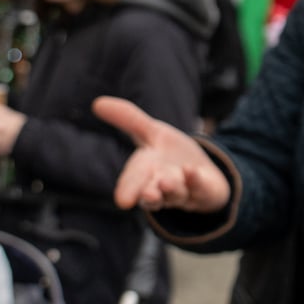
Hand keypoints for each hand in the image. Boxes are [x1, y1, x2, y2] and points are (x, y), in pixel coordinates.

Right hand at [93, 96, 230, 212]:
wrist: (204, 174)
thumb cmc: (172, 156)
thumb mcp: (153, 133)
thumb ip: (129, 120)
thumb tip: (97, 103)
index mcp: (146, 174)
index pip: (133, 182)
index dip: (127, 190)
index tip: (122, 201)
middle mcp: (162, 187)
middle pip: (152, 194)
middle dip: (148, 195)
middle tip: (147, 195)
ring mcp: (185, 191)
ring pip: (176, 194)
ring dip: (172, 189)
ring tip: (167, 182)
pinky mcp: (206, 192)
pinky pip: (201, 189)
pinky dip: (196, 181)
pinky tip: (192, 171)